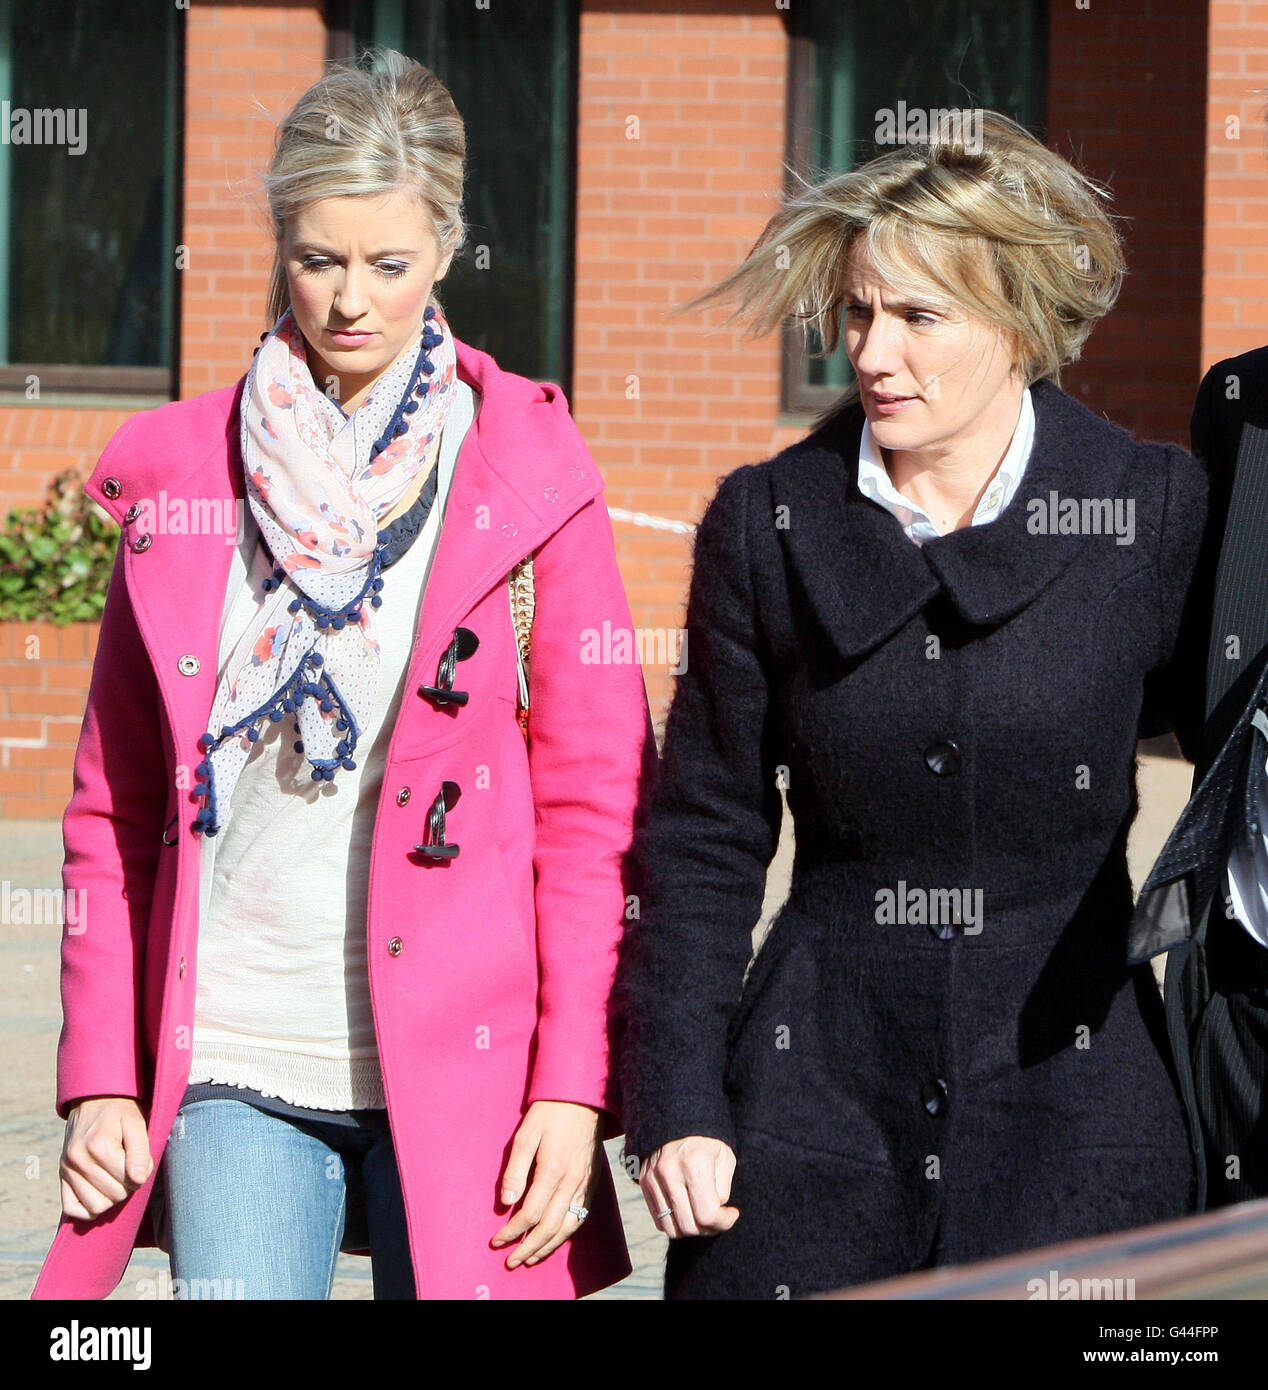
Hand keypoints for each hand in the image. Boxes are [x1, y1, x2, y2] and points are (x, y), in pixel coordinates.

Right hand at [60, 1097, 152, 1219]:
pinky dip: (89, 1207)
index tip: (142, 1163)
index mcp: (99, 1145)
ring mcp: (67, 1169)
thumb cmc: (120, 1111)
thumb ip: (140, 1151)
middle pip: (114, 1195)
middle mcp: (78, 1159)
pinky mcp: (61, 1175)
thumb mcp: (136, 1123)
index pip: (128, 1181)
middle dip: (128, 1185)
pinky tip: (101, 1192)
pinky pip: (72, 1208)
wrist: (93, 1100)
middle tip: (130, 1168)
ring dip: (111, 1198)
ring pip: (95, 1206)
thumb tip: (138, 1180)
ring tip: (116, 1179)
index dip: (142, 1174)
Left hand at [490, 1100, 601, 1268]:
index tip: (497, 1241)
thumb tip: (506, 1201)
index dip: (512, 1231)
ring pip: (568, 1226)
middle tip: (511, 1261)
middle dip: (528, 1248)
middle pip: (549, 1227)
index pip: (530, 1213)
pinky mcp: (592, 1181)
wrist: (584, 1096)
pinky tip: (556, 1238)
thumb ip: (515, 1169)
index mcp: (552, 1170)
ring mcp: (585, 1183)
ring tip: (531, 1258)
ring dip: (548, 1246)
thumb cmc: (550, 1112)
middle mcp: (571, 1181)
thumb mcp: (525, 1134)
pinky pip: (581, 1216)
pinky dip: (567, 1233)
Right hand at [640, 1135, 738, 1236]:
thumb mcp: (725, 1156)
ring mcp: (653, 1177)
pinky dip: (675, 1222)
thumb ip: (723, 1189)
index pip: (707, 1214)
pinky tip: (687, 1209)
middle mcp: (669, 1171)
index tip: (731, 1213)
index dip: (724, 1222)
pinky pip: (658, 1219)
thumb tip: (715, 1213)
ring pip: (671, 1228)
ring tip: (702, 1215)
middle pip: (689, 1226)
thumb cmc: (708, 1138)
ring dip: (690, 1229)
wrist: (677, 1115)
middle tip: (718, 1217)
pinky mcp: (644, 1182)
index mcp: (694, 1163)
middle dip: (708, 1228)